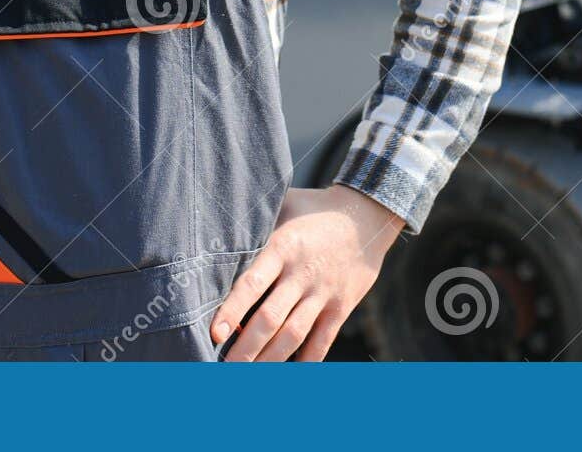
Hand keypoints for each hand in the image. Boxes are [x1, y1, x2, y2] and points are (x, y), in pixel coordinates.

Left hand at [210, 184, 405, 361]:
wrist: (367, 215)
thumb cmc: (314, 209)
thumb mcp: (285, 204)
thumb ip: (258, 222)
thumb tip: (219, 229)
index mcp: (283, 246)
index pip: (252, 284)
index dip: (232, 311)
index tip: (215, 334)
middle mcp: (302, 273)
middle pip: (270, 318)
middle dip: (245, 348)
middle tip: (225, 369)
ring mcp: (323, 293)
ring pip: (293, 335)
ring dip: (269, 360)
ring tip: (248, 377)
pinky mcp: (341, 307)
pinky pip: (322, 341)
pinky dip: (306, 362)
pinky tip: (289, 375)